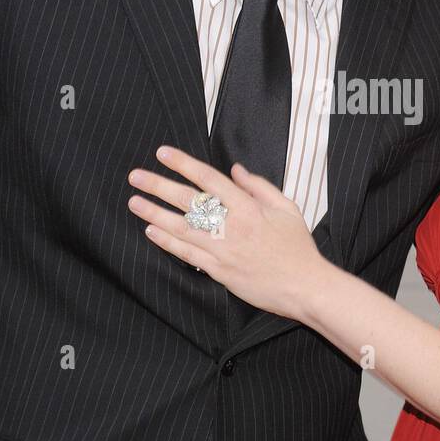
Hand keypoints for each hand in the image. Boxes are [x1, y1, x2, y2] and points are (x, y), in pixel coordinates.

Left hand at [128, 147, 325, 320]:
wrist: (305, 286)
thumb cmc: (297, 247)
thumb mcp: (287, 208)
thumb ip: (259, 186)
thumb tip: (235, 169)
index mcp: (248, 207)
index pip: (209, 179)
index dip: (184, 164)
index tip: (163, 153)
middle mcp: (232, 226)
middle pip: (189, 201)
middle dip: (159, 186)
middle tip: (135, 176)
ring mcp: (223, 250)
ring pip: (182, 228)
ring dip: (155, 213)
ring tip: (134, 202)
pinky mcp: (219, 271)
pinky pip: (187, 255)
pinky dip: (167, 243)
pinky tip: (151, 231)